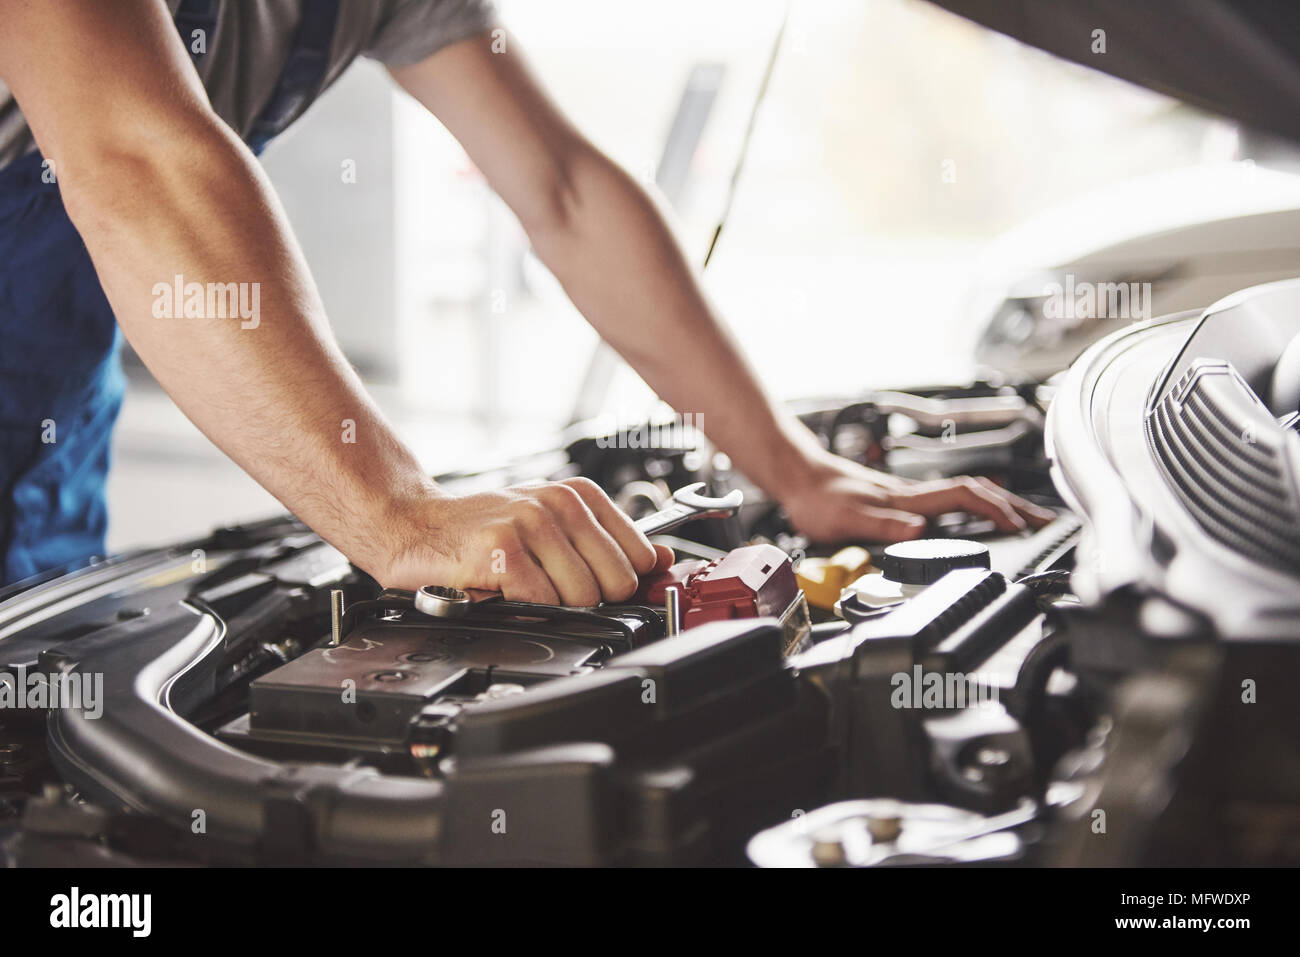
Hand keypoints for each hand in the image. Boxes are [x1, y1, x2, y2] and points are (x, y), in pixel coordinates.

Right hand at [373, 477, 672, 604]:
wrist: (415, 527)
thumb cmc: (483, 531)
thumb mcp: (553, 527)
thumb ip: (610, 545)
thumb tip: (664, 561)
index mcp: (579, 495)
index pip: (640, 557)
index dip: (620, 583)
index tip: (594, 587)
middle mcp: (559, 503)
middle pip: (616, 582)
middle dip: (588, 599)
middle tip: (550, 588)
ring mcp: (531, 524)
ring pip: (583, 596)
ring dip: (552, 605)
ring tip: (524, 588)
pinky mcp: (503, 551)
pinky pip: (544, 602)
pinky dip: (525, 609)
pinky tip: (505, 592)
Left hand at [781, 452, 1055, 543]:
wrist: (797, 476)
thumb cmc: (817, 497)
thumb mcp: (846, 519)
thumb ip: (883, 525)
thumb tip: (918, 534)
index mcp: (907, 501)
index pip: (964, 498)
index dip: (996, 510)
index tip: (1022, 525)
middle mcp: (912, 495)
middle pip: (976, 494)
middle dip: (1014, 505)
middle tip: (1046, 521)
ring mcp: (907, 496)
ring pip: (966, 495)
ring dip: (1000, 504)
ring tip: (1025, 517)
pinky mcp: (899, 500)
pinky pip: (950, 500)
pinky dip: (976, 505)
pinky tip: (977, 514)